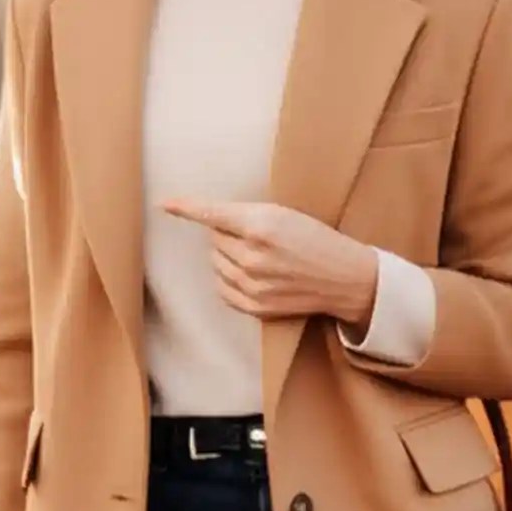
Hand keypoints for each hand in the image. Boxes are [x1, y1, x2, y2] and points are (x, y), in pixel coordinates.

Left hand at [162, 199, 377, 328]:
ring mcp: (252, 284)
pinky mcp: (254, 306)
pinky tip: (252, 274)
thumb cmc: (318, 240)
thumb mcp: (286, 215)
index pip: (214, 214)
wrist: (345, 279)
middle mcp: (252, 256)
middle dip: (228, 233)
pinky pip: (222, 287)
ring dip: (228, 256)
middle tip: (258, 236)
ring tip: (260, 256)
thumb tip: (211, 223)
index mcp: (262, 226)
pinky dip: (229, 278)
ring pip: (216, 263)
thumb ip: (248, 216)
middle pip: (214, 238)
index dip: (187, 207)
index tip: (166, 203)